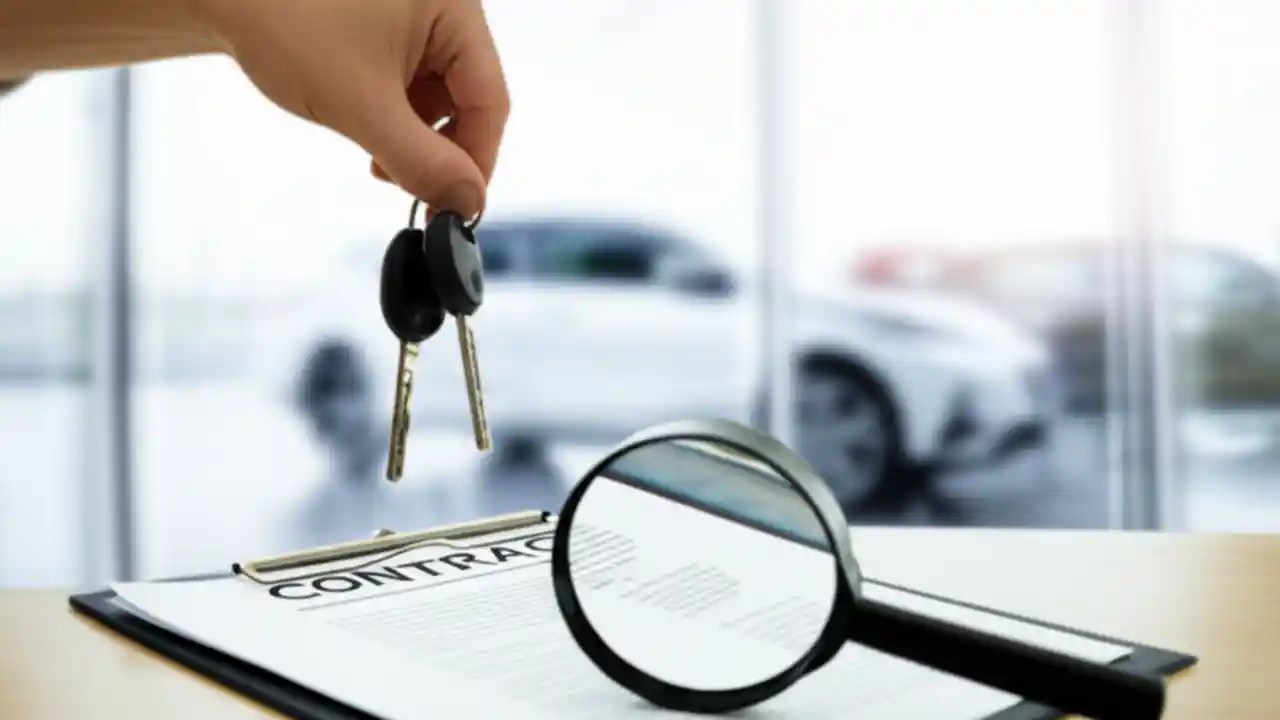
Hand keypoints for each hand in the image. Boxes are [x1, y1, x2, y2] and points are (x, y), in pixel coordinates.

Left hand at [201, 0, 508, 218]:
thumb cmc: (285, 24)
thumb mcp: (361, 106)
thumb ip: (421, 161)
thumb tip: (467, 203)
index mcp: (454, 7)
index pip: (490, 99)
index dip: (476, 160)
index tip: (455, 205)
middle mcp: (443, 4)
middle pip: (468, 96)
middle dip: (438, 146)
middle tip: (407, 182)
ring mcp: (415, 11)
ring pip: (438, 93)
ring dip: (414, 133)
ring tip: (375, 151)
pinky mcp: (387, 21)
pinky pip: (411, 78)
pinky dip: (394, 110)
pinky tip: (364, 122)